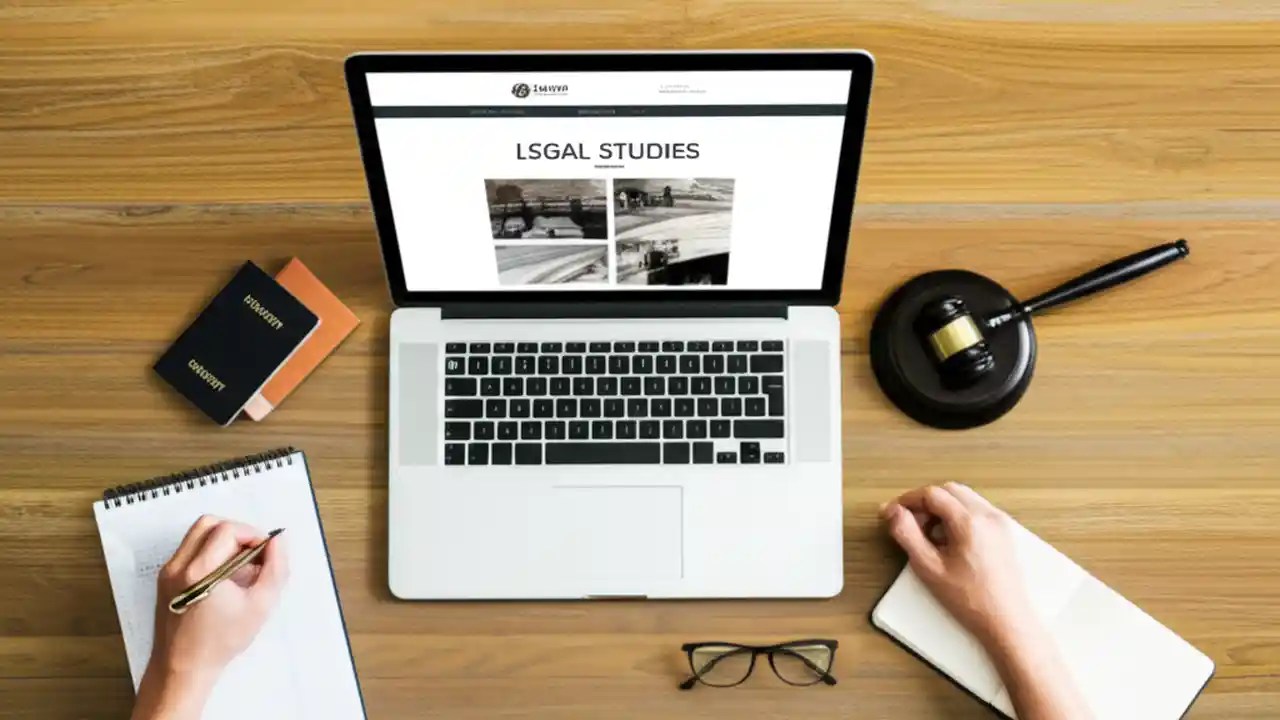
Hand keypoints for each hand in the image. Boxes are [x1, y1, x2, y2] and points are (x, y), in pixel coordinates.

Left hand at [133, 516, 288, 718]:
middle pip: (209, 524)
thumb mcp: (260, 606)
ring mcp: (168, 571)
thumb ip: (276, 568)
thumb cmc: (220, 642)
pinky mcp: (165, 579)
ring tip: (239, 567)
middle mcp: (178, 566)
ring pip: (197, 535)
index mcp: (199, 572)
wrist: (182, 667)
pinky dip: (209, 553)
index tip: (265, 551)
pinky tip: (223, 578)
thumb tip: (277, 542)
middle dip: (236, 532)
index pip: (228, 530)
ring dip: (222, 541)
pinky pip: (189, 550)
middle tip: (253, 554)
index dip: (252, 534)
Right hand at [880, 483, 1035, 643]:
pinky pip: (976, 510)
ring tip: (928, 535)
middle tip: (909, 523)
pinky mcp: (1004, 532)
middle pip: (948, 490)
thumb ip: (907, 534)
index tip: (892, 513)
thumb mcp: (929, 568)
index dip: (907, 500)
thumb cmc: (971, 600)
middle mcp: (988, 515)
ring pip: (963, 498)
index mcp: (969, 522)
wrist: (1007, 621)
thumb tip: (893, 511)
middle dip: (924, 502)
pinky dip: (958, 515)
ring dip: (941, 507)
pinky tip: (949, 540)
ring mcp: (1000, 523)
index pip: (932, 494)